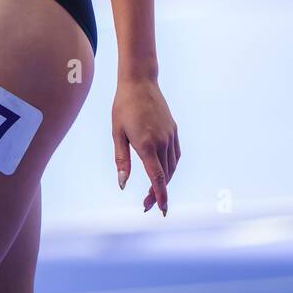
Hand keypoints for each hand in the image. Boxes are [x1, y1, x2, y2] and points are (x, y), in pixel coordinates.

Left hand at [112, 77, 179, 214]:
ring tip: (154, 191)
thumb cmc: (123, 107)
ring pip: (172, 166)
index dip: (160, 196)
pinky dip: (171, 167)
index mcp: (146, 144)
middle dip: (158, 193)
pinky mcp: (173, 130)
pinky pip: (175, 155)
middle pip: (165, 176)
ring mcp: (170, 135)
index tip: (162, 210)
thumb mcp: (117, 133)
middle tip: (147, 205)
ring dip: (165, 181)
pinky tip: (164, 170)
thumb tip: (123, 184)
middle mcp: (162, 142)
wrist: (139, 81)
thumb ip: (122, 160)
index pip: (157, 178)